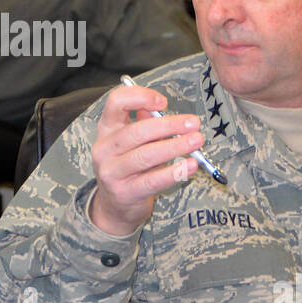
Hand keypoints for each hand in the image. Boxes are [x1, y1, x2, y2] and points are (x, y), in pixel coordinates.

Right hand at [88, 84, 201, 237]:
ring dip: (175, 146)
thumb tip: (161, 110)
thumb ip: (145, 124)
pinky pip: (152, 181)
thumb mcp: (133, 143)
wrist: (114, 206)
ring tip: (196, 142)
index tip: (163, 103)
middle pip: (137, 131)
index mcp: (107, 129)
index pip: (116, 101)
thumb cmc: (129, 167)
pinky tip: (190, 166)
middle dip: (169, 125)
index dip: (140, 97)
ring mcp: (111, 172)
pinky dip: (174, 172)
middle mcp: (105, 148)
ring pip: (146, 155)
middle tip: (193, 124)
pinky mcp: (124, 192)